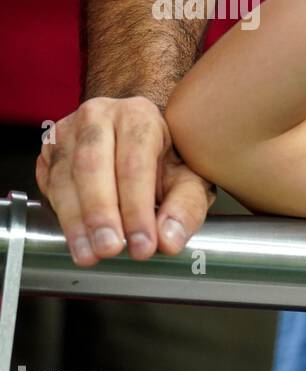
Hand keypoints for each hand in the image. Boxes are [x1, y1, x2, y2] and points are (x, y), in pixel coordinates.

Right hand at [34, 97, 216, 266]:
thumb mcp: (190, 179)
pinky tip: (77, 240)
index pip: (134, 163)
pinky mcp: (50, 152)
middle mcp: (98, 116)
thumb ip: (185, 208)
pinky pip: (50, 186)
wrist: (139, 135)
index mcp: (139, 116)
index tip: (144, 243)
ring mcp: (67, 131)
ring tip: (90, 254)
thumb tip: (169, 240)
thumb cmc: (167, 157)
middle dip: (101, 214)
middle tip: (110, 249)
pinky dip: (63, 216)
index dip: (137, 207)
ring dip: (76, 222)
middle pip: (92, 167)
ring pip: (64, 178)